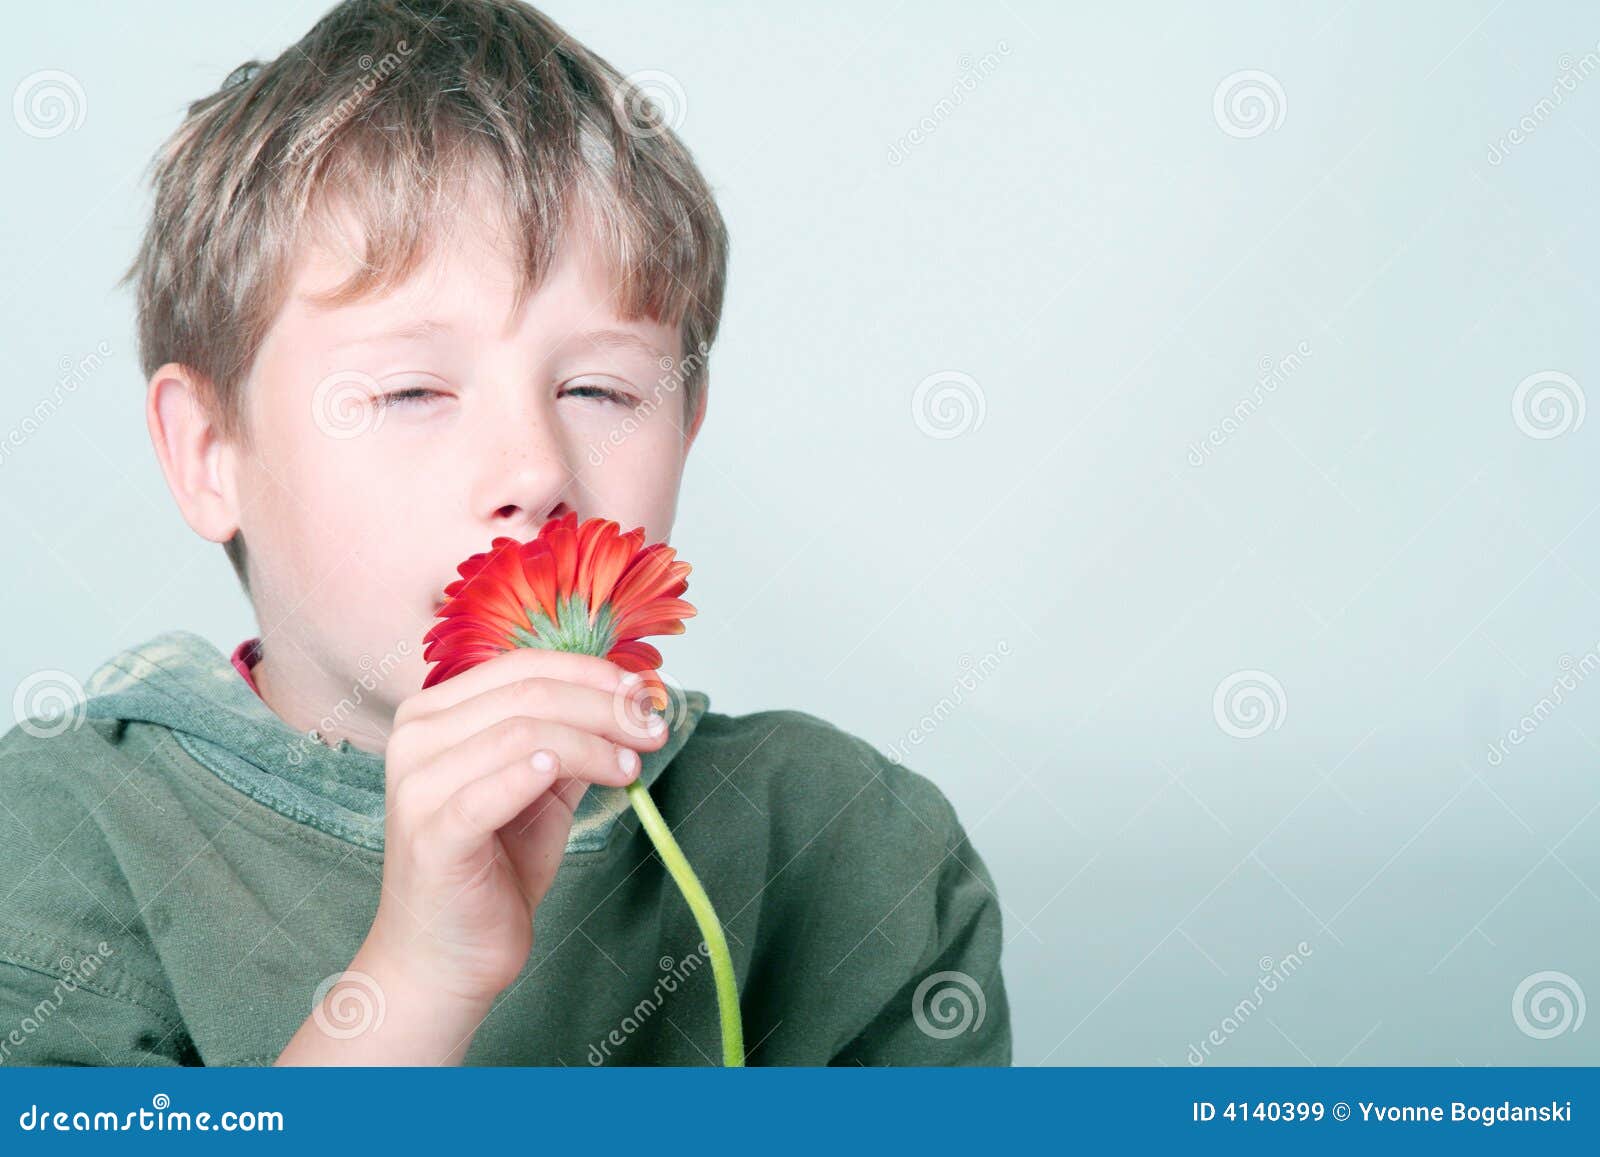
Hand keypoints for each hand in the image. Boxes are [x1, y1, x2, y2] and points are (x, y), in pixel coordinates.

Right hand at [361, 647, 669, 1008]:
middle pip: (529, 693)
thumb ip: (571, 743)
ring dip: (592, 744)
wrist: (444, 958)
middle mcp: (415, 738)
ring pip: (523, 733)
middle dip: (605, 707)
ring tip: (630, 767)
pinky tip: (572, 774)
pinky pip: (491, 791)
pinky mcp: (431, 834)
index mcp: (435, 715)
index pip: (521, 666)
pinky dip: (536, 775)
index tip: (643, 694)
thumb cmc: (490, 871)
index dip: (591, 673)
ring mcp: (417, 785)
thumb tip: (629, 703)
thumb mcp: (541, 792)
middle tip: (651, 730)